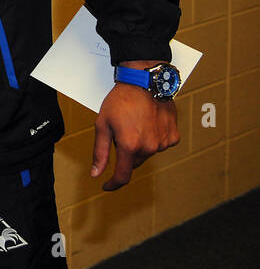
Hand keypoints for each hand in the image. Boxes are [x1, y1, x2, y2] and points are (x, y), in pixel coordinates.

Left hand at [91, 61, 179, 190]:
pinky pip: (160, 144)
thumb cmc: (121, 101)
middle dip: (125, 152)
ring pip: (147, 153)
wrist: (145, 82)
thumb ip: (100, 153)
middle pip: (134, 161)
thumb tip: (96, 174)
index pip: (123, 176)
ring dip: (139, 144)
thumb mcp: (103, 125)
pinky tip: (148, 123)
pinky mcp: (173, 136)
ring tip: (134, 123)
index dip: (113, 184)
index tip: (107, 185)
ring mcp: (163, 142)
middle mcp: (149, 148)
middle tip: (120, 130)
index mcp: (130, 146)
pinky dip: (153, 138)